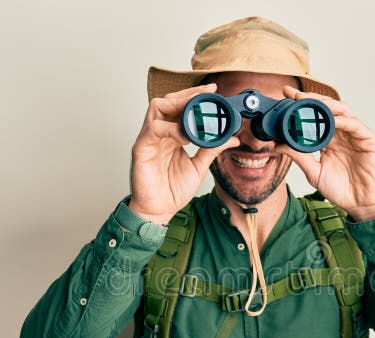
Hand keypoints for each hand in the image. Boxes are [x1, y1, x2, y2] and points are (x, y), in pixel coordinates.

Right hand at [128, 83, 240, 223]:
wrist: (159, 211)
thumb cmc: (173, 190)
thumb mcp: (199, 167)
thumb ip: (212, 150)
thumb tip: (233, 138)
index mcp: (172, 135)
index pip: (181, 106)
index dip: (195, 95)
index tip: (214, 90)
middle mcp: (159, 133)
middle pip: (168, 101)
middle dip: (188, 94)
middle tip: (207, 93)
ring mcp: (149, 139)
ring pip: (156, 107)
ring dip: (177, 104)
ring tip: (195, 112)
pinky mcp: (141, 148)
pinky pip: (152, 129)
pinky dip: (169, 129)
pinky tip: (183, 137)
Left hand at [274, 86, 374, 220]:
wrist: (360, 205)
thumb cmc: (340, 190)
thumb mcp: (314, 172)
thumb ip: (299, 157)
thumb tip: (278, 144)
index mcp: (329, 140)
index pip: (315, 117)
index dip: (302, 105)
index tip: (285, 96)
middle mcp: (341, 134)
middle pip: (328, 109)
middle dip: (312, 99)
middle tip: (295, 95)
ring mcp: (355, 136)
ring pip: (343, 112)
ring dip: (327, 105)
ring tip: (312, 102)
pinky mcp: (368, 141)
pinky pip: (356, 126)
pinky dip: (344, 121)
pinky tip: (333, 120)